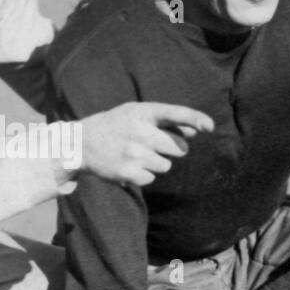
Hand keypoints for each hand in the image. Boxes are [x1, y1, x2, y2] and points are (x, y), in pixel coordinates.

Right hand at [76, 102, 213, 187]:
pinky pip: (151, 177)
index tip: (209, 126)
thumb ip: (165, 120)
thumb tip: (195, 131)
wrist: (80, 144)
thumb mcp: (136, 114)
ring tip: (134, 154)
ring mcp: (134, 153)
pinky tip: (127, 164)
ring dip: (155, 162)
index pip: (175, 113)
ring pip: (166, 165)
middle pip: (179, 147)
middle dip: (170, 148)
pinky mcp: (129, 173)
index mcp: (143, 112)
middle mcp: (140, 131)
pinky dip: (142, 174)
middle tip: (149, 144)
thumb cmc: (116, 126)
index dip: (195, 119)